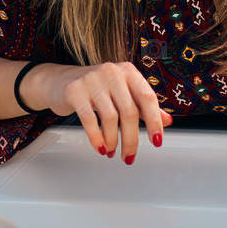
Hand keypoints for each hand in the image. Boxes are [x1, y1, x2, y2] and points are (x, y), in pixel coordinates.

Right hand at [27, 61, 172, 162]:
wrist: (58, 81)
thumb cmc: (95, 88)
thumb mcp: (122, 93)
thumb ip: (144, 106)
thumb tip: (167, 121)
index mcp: (128, 71)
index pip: (147, 97)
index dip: (154, 122)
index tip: (157, 141)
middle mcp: (112, 71)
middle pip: (129, 111)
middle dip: (131, 139)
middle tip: (129, 156)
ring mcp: (92, 79)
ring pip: (110, 117)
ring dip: (113, 140)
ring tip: (112, 151)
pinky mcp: (74, 90)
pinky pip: (89, 119)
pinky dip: (96, 138)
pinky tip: (100, 147)